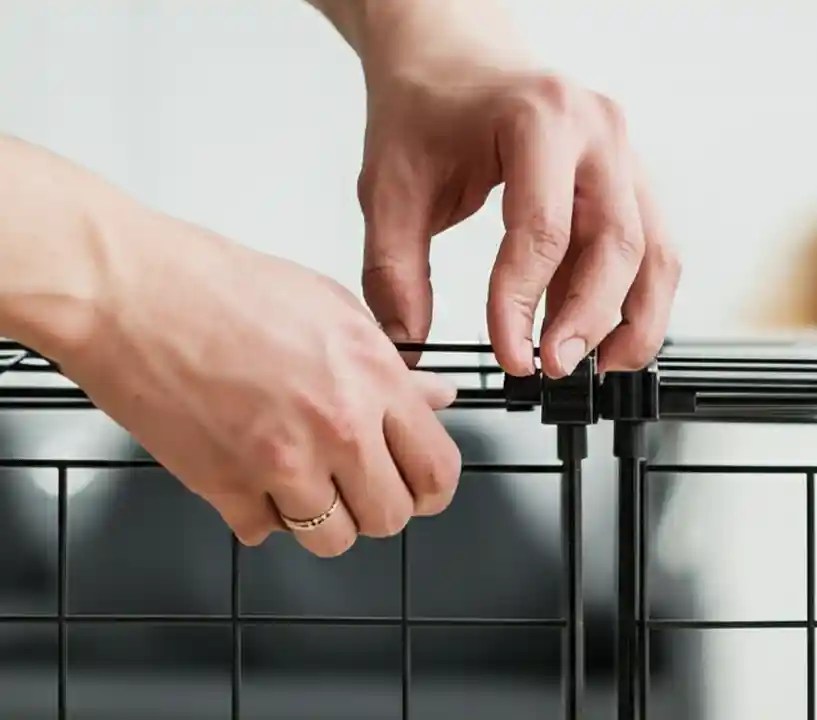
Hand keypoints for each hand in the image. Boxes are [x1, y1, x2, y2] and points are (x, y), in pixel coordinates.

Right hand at [57, 210, 462, 557]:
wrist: (127, 293)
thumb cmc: (217, 286)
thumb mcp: (331, 308)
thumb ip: (390, 368)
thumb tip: (434, 398)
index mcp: (372, 379)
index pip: (437, 471)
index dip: (430, 489)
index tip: (417, 487)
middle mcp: (337, 427)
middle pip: (390, 517)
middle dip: (377, 506)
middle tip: (356, 482)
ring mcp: (281, 464)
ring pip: (332, 539)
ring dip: (321, 517)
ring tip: (300, 476)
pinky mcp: (225, 489)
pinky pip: (265, 532)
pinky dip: (260, 513)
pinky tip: (249, 470)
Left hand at [347, 3, 680, 377]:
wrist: (457, 57)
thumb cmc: (429, 107)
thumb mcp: (391, 184)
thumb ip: (393, 268)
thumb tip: (408, 342)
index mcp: (539, 117)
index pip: (543, 229)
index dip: (524, 304)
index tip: (509, 355)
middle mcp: (598, 130)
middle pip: (617, 242)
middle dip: (589, 318)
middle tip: (554, 368)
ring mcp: (625, 153)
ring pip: (655, 251)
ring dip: (634, 320)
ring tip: (597, 368)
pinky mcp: (633, 179)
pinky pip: (653, 248)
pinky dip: (636, 301)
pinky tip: (603, 338)